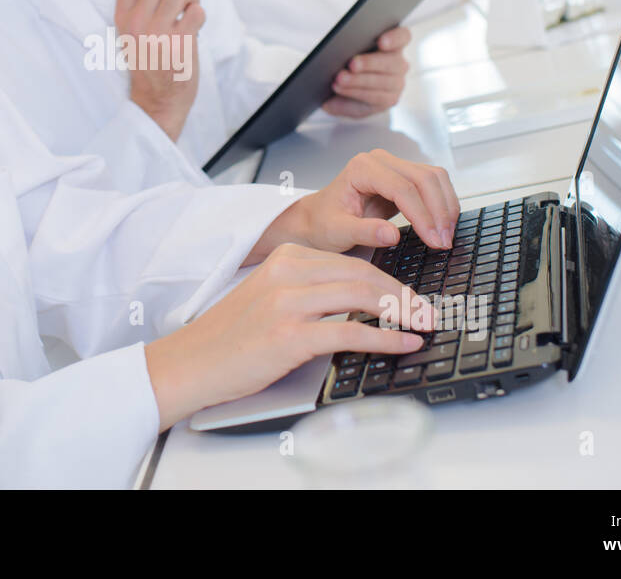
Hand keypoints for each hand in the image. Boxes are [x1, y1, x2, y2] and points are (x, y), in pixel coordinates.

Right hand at [114, 0, 204, 140]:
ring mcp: (156, 34)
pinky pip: (198, 12)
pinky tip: (193, 31)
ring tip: (190, 12)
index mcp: (123, 15)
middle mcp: (136, 22)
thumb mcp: (139, 29)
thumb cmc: (152, 60)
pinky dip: (200, 16)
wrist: (157, 101)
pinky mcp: (177, 45)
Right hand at [143, 242, 437, 429]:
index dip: (391, 279)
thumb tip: (360, 301)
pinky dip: (385, 338)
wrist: (192, 361)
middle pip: (364, 275)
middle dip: (404, 293)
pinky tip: (403, 343)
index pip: (353, 262)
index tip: (412, 294)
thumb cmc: (231, 337)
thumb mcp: (270, 297)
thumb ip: (309, 290)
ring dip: (403, 312)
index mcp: (286, 258)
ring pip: (363, 297)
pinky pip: (351, 333)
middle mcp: (289, 273)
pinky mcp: (291, 336)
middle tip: (428, 310)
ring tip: (424, 324)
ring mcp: (289, 303)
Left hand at [253, 147, 459, 260]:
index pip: (403, 188)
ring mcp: (394, 167)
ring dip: (446, 206)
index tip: (434, 239)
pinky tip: (442, 225)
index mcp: (362, 168)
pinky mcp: (404, 178)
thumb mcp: (337, 232)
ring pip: (434, 178)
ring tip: (446, 236)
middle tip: (443, 241)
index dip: (423, 214)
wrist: (317, 219)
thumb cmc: (322, 223)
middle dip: (439, 211)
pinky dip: (443, 204)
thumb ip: (363, 232)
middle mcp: (380, 161)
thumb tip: (392, 234)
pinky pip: (432, 185)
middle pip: (424, 178)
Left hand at [324, 26, 410, 117]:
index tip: (381, 42)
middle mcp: (399, 63)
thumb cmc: (347, 64)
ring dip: (359, 80)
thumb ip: (348, 45)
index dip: (394, 38)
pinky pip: (374, 97)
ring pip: (382, 81)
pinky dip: (354, 92)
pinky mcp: (389, 99)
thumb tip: (337, 45)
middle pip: (391, 61)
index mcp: (394, 43)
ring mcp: (397, 82)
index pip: (402, 36)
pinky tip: (339, 88)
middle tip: (352, 64)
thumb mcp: (346, 52)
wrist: (343, 91)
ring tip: (340, 78)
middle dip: (370, 63)